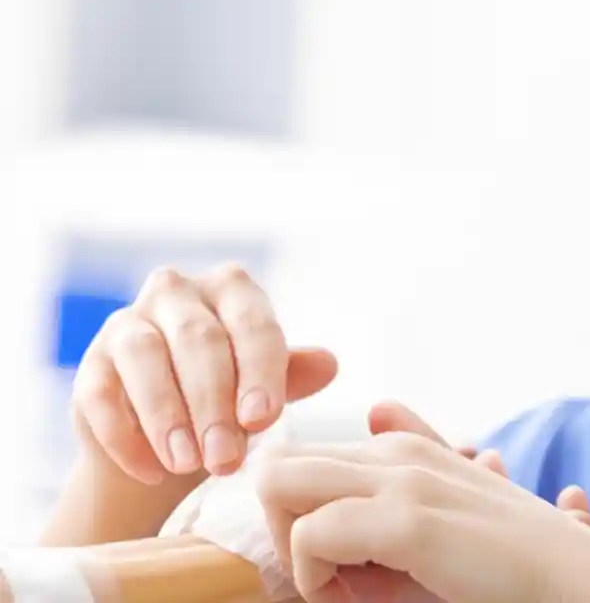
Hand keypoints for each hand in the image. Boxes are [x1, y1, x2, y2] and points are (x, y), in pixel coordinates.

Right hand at [71, 263, 337, 484]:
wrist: (171, 448)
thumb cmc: (231, 403)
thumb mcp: (267, 391)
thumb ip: (293, 376)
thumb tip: (328, 364)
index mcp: (232, 289)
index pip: (253, 323)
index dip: (260, 372)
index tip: (264, 421)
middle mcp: (176, 293)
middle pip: (198, 341)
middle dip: (214, 404)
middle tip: (227, 459)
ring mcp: (127, 324)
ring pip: (144, 358)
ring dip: (168, 416)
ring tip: (187, 465)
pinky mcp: (90, 364)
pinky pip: (100, 395)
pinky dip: (126, 437)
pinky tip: (153, 472)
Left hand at [257, 416, 589, 602]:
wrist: (583, 584)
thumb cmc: (515, 565)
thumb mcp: (456, 509)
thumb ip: (415, 462)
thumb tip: (381, 409)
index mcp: (404, 452)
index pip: (299, 459)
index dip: (296, 515)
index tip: (334, 561)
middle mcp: (397, 453)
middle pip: (276, 464)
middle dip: (279, 524)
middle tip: (329, 573)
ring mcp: (402, 480)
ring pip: (276, 484)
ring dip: (292, 546)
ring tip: (344, 586)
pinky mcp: (409, 521)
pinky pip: (311, 536)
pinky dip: (316, 579)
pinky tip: (361, 597)